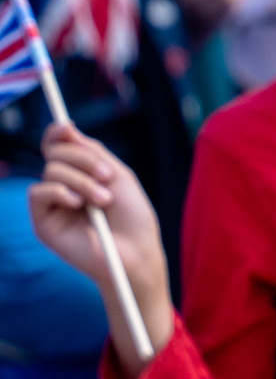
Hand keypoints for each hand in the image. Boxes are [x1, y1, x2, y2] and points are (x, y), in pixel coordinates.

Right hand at [27, 124, 174, 376]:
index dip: (59, 133)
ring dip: (81, 181)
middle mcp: (64, 186)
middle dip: (83, 159)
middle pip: (56, 153)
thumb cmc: (133, 216)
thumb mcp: (117, 175)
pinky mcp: (43, 222)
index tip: (67, 126)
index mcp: (82, 173)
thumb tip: (64, 126)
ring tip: (103, 201)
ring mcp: (53, 204)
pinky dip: (60, 192)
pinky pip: (37, 193)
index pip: (60, 146)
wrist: (134, 252)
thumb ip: (91, 151)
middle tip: (107, 176)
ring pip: (51, 171)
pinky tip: (78, 205)